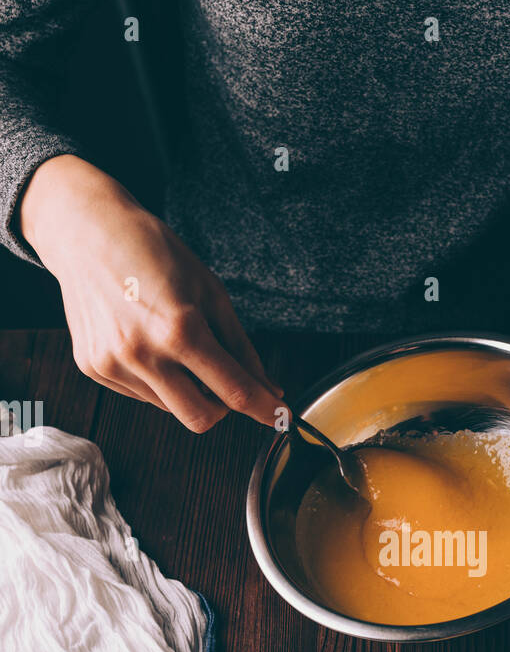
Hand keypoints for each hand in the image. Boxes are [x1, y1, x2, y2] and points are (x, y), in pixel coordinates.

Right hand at [19, 155, 282, 431]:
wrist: (85, 232)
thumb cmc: (152, 252)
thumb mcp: (210, 291)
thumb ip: (240, 347)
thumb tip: (266, 388)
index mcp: (179, 330)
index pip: (233, 391)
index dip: (264, 409)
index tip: (281, 417)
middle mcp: (142, 354)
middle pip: (200, 419)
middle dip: (222, 409)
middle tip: (225, 380)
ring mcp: (113, 365)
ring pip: (170, 407)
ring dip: (186, 389)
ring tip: (174, 343)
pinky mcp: (94, 369)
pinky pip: (141, 394)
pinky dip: (156, 379)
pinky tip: (146, 342)